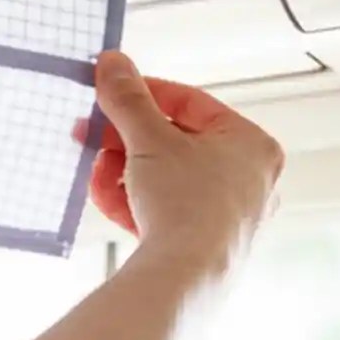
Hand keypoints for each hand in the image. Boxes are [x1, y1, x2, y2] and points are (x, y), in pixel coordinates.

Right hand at [87, 52, 283, 259]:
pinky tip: (108, 201)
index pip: (188, 102)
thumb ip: (128, 98)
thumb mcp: (148, 139)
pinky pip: (163, 206)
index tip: (108, 91)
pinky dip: (133, 200)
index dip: (142, 94)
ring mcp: (227, 211)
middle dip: (123, 140)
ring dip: (122, 171)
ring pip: (162, 175)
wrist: (186, 278)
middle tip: (89, 133)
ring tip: (98, 174)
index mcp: (250, 143)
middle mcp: (247, 176)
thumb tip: (113, 62)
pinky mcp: (204, 239)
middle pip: (171, 141)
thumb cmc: (187, 206)